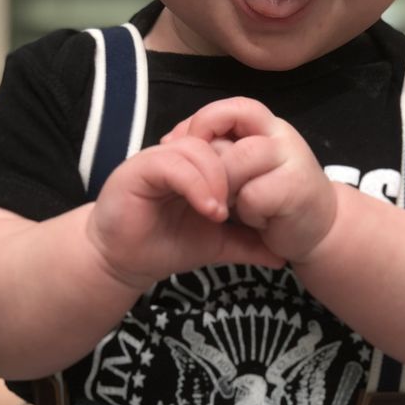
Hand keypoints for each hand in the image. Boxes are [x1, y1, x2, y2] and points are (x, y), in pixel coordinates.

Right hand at [87, 133, 282, 290]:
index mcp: (197, 165)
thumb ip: (247, 244)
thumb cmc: (165, 247)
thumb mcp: (217, 244)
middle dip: (236, 170)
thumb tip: (283, 256)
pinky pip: (172, 163)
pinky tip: (209, 210)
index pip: (229, 144)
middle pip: (217, 140)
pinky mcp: (137, 169)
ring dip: (217, 179)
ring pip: (197, 149)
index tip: (262, 196)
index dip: (247, 165)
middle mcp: (177, 155)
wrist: (122, 263)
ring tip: (223, 213)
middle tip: (245, 203)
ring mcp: (156, 158)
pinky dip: (195, 184)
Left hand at [164, 98, 337, 262]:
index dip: (199, 125)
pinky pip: (252, 195)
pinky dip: (248, 213)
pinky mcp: (295, 188)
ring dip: (225, 188)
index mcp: (265, 126)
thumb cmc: (276, 200)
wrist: (324, 230)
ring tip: (231, 207)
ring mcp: (291, 159)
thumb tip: (170, 141)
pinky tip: (260, 221)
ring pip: (236, 161)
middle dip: (205, 163)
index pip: (227, 109)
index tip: (179, 150)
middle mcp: (280, 135)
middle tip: (204, 188)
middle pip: (225, 134)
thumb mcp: (244, 169)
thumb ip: (217, 151)